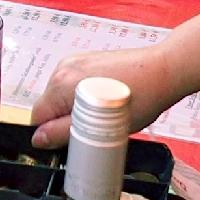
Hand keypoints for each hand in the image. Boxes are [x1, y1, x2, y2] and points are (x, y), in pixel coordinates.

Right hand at [27, 47, 177, 149]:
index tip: (71, 141)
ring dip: (75, 107)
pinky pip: (75, 83)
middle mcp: (62, 68)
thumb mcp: (96, 128)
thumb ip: (61, 133)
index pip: (37, 116)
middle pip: (49, 104)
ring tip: (102, 113)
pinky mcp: (87, 58)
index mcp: (59, 85)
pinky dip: (84, 95)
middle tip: (92, 129)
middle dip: (64, 119)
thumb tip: (37, 139)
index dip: (50, 133)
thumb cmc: (135, 101)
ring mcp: (75, 60)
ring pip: (62, 94)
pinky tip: (105, 99)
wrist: (162, 72)